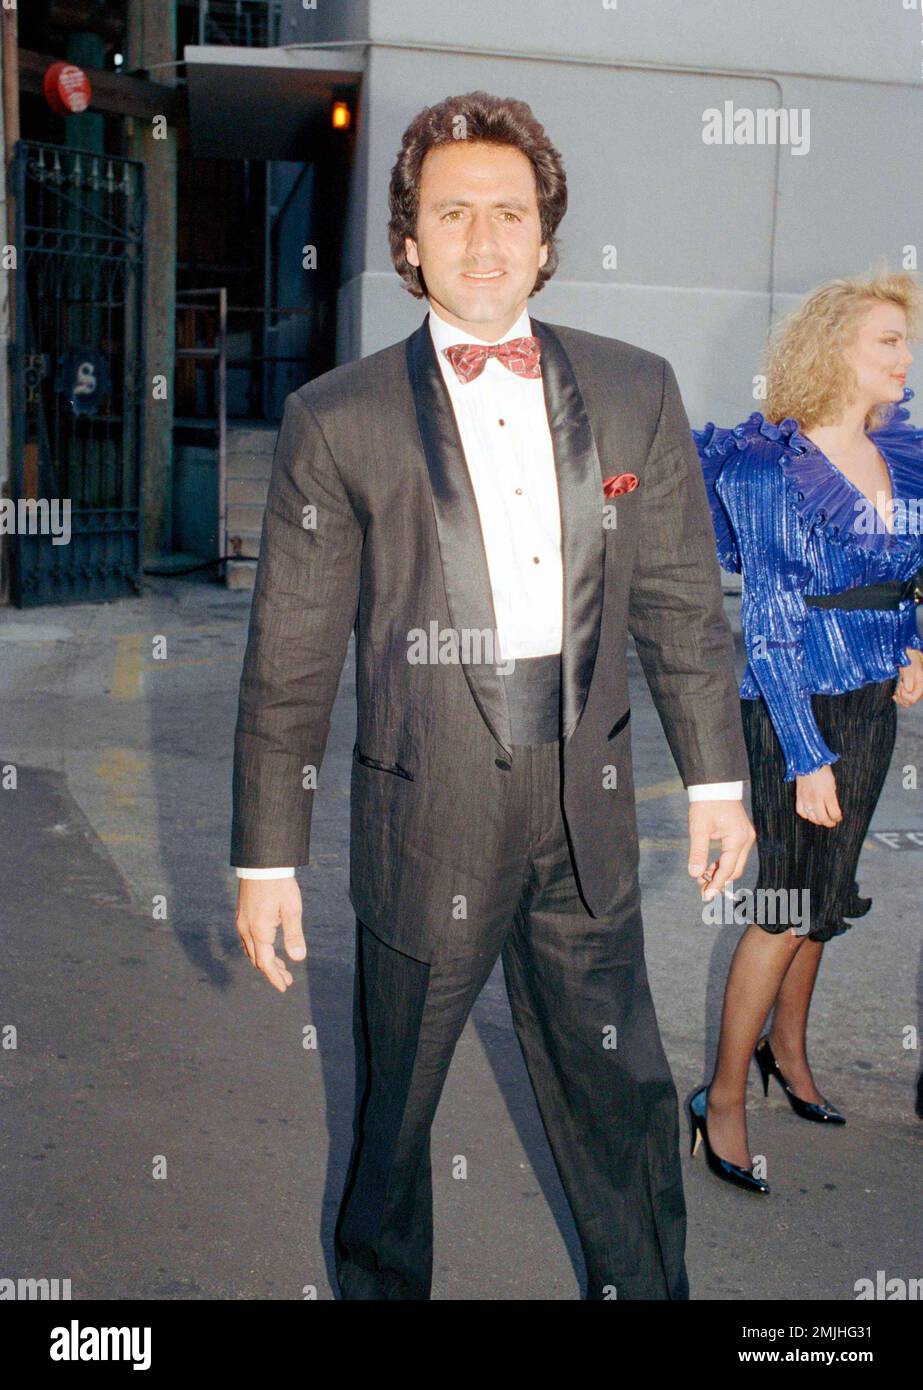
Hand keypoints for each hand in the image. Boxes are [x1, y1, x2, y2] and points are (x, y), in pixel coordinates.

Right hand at [236, 877, 305, 993]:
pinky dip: (258, 949)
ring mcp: (242, 921)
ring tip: (279, 966)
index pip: (266, 963)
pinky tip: (267, 947)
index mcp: (259, 931)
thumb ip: (294, 935)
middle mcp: (246, 929)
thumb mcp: (291, 909)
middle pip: (258, 959)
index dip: (275, 977)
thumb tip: (298, 958)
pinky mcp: (242, 914)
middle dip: (272, 971)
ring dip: (264, 960)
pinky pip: (247, 940)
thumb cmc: (279, 884)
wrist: (261, 862)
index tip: (284, 987)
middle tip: (287, 979)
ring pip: (251, 950)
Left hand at [688, 800, 755, 900]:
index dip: (716, 884)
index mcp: (737, 838)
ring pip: (735, 864)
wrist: (716, 785)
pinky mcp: (742, 835)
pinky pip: (734, 856)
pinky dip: (723, 864)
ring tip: (702, 880)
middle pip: (734, 870)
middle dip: (719, 881)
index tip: (706, 896)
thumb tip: (694, 874)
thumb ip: (697, 852)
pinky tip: (709, 868)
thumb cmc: (707, 804)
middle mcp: (746, 840)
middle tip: (702, 890)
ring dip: (720, 874)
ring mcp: (746, 837)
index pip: (727, 869)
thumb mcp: (698, 828)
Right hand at [795, 765, 840, 826]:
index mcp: (828, 794)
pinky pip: (802, 812)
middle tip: (832, 822)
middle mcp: (817, 799)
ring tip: (822, 819)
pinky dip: (806, 815)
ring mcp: (806, 799)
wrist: (808, 762)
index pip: (834, 813)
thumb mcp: (833, 783)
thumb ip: (832, 796)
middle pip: (823, 818)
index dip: (838, 818)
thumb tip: (832, 807)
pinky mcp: (799, 797)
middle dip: (829, 823)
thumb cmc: (822, 770)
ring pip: (812, 817)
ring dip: (818, 821)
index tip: (839, 818)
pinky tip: (810, 814)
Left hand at [894, 648, 922, 707]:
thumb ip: (908, 678)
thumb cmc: (908, 657)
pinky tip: (896, 694)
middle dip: (901, 697)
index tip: (900, 684)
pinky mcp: (911, 688)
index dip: (904, 695)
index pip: (913, 698)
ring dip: (900, 699)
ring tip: (897, 690)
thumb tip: (907, 690)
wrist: (908, 652)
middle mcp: (920, 687)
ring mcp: (916, 688)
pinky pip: (906, 699)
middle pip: (910, 702)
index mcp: (921, 682)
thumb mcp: (908, 666)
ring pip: (908, 702)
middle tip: (898, 686)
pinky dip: (900, 698)